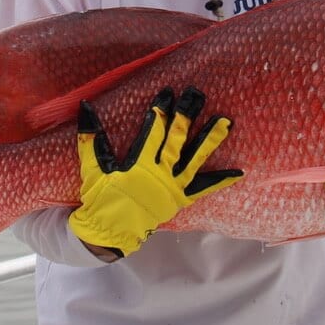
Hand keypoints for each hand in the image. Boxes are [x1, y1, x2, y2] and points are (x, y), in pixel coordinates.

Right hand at [69, 86, 242, 256]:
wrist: (111, 232)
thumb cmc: (100, 199)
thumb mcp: (92, 168)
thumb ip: (90, 138)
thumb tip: (85, 106)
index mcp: (139, 164)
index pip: (153, 130)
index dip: (161, 110)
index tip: (168, 92)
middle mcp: (160, 174)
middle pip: (177, 139)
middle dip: (187, 115)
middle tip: (197, 94)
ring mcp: (173, 186)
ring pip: (196, 159)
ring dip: (210, 139)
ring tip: (225, 122)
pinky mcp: (181, 199)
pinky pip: (204, 189)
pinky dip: (221, 180)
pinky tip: (239, 172)